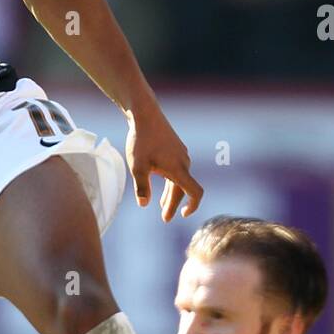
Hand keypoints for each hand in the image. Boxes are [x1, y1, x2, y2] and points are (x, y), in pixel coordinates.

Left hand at [124, 104, 202, 221]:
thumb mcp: (138, 167)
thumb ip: (142, 187)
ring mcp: (181, 155)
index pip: (195, 192)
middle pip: (183, 189)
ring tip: (161, 206)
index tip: (183, 214)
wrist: (145, 115)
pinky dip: (170, 181)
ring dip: (171, 194)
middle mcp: (184, 162)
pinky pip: (176, 169)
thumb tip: (144, 204)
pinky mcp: (176, 149)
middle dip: (174, 205)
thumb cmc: (141, 141)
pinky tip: (161, 183)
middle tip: (165, 218)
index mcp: (178, 169)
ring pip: (179, 179)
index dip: (193, 206)